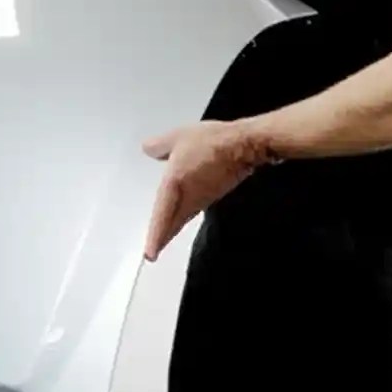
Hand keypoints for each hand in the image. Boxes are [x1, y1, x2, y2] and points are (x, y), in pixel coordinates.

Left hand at [141, 120, 267, 261]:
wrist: (244, 145)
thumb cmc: (213, 142)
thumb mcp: (178, 137)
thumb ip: (159, 145)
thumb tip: (148, 149)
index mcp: (175, 184)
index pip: (162, 216)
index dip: (155, 236)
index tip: (150, 254)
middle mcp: (190, 197)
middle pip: (174, 224)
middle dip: (163, 238)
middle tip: (153, 251)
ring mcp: (203, 198)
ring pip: (184, 218)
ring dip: (173, 228)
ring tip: (163, 235)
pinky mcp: (214, 193)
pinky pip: (194, 209)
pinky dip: (184, 215)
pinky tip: (182, 210)